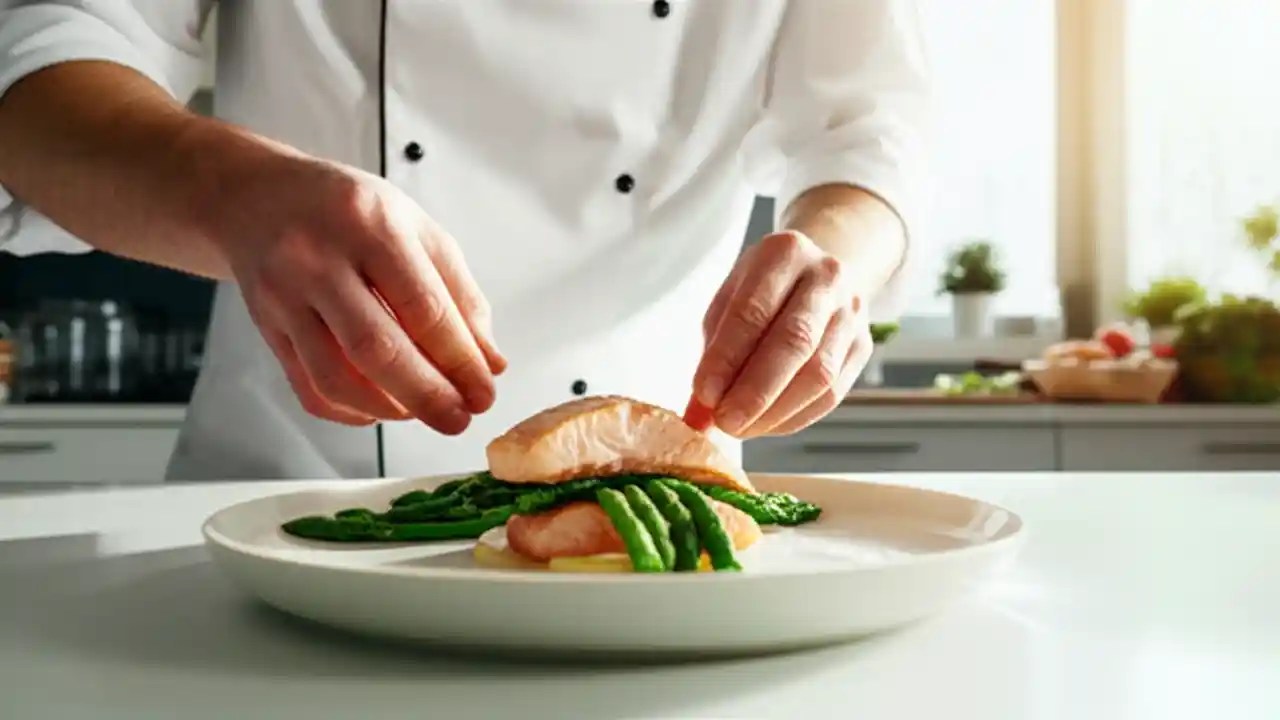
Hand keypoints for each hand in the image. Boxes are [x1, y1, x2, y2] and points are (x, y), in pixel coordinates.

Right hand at [208, 154, 504, 433]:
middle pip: (378, 349)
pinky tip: (380, 407)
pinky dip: (350, 410)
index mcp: (370, 225)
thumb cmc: (346, 209)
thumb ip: (459, 294)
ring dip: (389, 410)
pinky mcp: (265, 327)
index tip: (483, 391)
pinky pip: (308, 388)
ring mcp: (283, 295)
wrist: (259, 196)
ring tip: (422, 412)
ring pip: (336, 378)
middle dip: (428, 396)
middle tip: (459, 419)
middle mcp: (318, 258)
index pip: (424, 309)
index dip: (460, 361)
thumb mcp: (416, 229)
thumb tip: (488, 362)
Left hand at [687, 231, 871, 436]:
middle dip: (755, 391)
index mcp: (785, 253)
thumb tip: (698, 414)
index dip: (726, 357)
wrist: (820, 274)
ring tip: (741, 428)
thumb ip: (712, 353)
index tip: (704, 394)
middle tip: (725, 422)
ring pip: (819, 374)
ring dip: (775, 411)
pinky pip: (832, 394)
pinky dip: (795, 417)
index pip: (753, 310)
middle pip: (794, 342)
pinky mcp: (863, 346)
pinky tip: (766, 425)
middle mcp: (826, 277)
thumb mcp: (730, 302)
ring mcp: (852, 312)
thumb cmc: (764, 291)